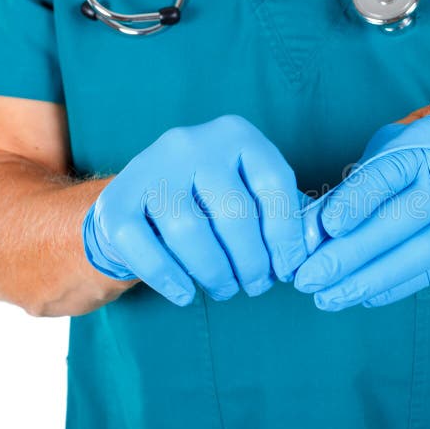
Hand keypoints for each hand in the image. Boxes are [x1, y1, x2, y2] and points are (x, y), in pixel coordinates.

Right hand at [83, 115, 307, 305]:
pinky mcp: (115, 203)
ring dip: (215, 274)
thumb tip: (313, 247)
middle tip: (256, 286)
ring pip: (190, 233)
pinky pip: (146, 250)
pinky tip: (186, 294)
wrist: (138, 203)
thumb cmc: (208, 202)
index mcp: (234, 133)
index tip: (288, 268)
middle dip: (252, 261)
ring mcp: (149, 168)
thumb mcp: (250, 192)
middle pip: (234, 211)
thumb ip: (285, 213)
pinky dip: (170, 279)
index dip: (287, 233)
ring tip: (225, 289)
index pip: (274, 181)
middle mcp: (191, 142)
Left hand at [295, 112, 429, 310]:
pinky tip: (364, 296)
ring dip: (367, 281)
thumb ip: (380, 158)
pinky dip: (396, 286)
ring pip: (413, 255)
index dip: (354, 201)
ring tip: (328, 297)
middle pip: (396, 222)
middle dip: (348, 254)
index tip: (323, 227)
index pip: (387, 174)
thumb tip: (331, 200)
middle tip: (308, 277)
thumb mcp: (423, 126)